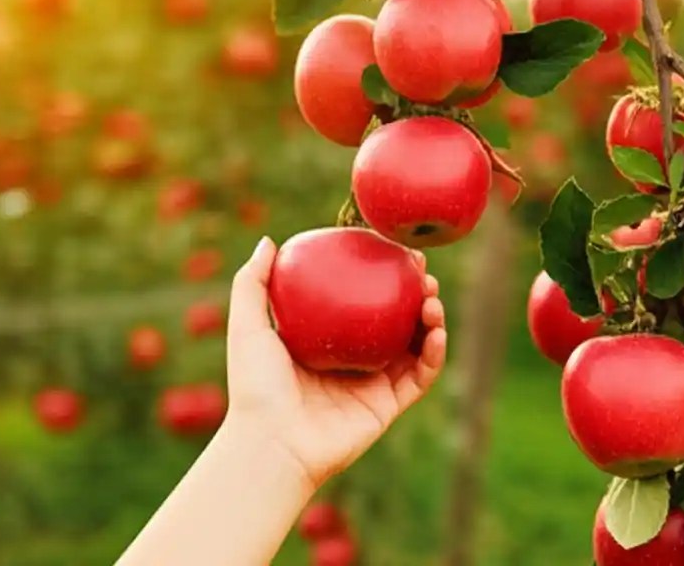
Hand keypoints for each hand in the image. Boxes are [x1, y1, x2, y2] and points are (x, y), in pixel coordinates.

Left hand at [222, 237, 446, 488]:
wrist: (272, 444)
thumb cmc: (254, 387)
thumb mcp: (247, 326)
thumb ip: (252, 283)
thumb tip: (269, 241)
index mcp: (326, 341)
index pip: (362, 299)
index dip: (382, 274)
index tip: (394, 251)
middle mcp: (354, 359)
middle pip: (396, 318)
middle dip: (417, 291)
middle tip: (422, 272)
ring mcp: (374, 383)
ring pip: (416, 344)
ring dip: (432, 318)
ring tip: (432, 298)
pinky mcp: (389, 405)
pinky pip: (421, 375)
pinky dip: (435, 353)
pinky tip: (436, 331)